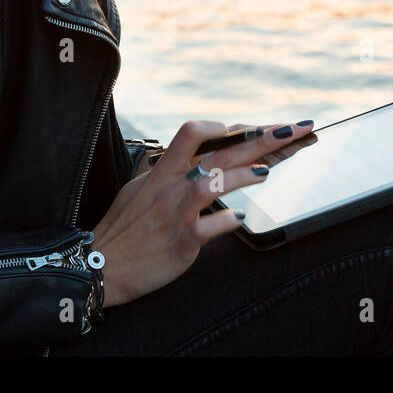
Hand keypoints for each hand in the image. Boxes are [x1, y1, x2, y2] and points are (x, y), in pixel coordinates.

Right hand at [90, 118, 314, 307]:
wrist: (99, 266)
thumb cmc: (122, 229)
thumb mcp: (139, 189)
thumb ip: (164, 171)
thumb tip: (185, 157)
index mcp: (162, 171)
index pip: (194, 132)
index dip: (228, 127)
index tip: (255, 128)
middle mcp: (171, 186)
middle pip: (220, 152)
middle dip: (261, 138)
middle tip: (293, 129)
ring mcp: (175, 213)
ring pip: (214, 183)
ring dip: (244, 174)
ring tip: (267, 171)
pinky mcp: (179, 242)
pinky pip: (207, 227)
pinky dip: (226, 221)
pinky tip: (239, 218)